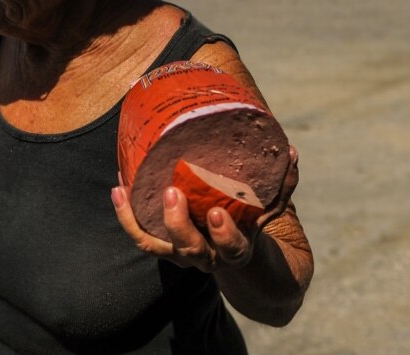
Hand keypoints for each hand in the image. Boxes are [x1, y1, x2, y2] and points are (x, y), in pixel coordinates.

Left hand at [112, 146, 298, 273]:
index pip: (232, 248)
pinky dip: (125, 214)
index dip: (224, 234)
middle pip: (189, 249)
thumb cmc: (251, 223)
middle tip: (172, 192)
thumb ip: (282, 183)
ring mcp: (180, 253)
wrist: (235, 257)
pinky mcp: (161, 245)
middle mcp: (206, 256)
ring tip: (125, 189)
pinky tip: (117, 187)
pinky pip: (139, 235)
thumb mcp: (270, 208)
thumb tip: (292, 151)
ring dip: (137, 219)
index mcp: (236, 249)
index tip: (217, 212)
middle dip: (178, 223)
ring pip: (155, 245)